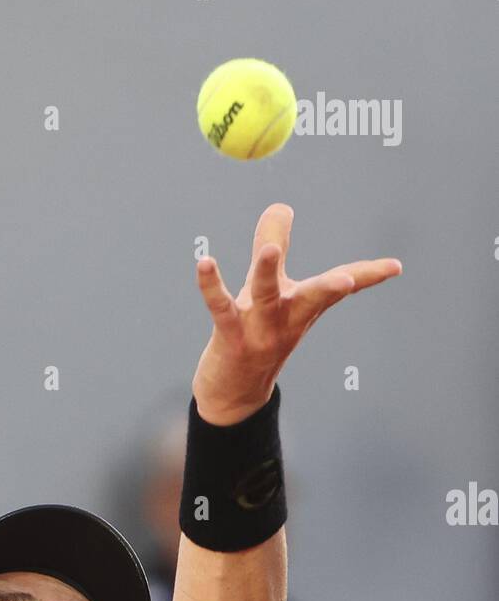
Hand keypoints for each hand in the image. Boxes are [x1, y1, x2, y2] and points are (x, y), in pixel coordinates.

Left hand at [192, 203, 401, 424]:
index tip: (395, 267)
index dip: (368, 277)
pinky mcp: (229, 336)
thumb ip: (274, 245)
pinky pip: (220, 308)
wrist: (233, 394)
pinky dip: (211, 286)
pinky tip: (205, 263)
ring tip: (271, 250)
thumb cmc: (257, 335)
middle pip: (313, 298)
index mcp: (303, 308)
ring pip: (266, 297)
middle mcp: (286, 319)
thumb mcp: (270, 290)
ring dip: (268, 273)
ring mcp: (259, 330)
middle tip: (347, 281)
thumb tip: (281, 206)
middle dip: (330, 288)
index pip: (340, 289)